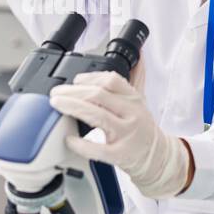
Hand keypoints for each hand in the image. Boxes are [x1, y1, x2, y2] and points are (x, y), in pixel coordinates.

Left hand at [47, 64, 190, 199]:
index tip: (75, 80)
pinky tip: (69, 139)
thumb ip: (136, 79)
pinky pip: (98, 149)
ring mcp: (126, 134)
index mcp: (134, 99)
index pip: (112, 80)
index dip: (90, 78)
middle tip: (56, 93)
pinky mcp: (120, 154)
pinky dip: (81, 144)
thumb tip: (139, 57)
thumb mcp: (140, 102)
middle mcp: (131, 114)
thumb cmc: (142, 129)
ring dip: (72, 107)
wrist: (158, 157)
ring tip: (57, 105)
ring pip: (97, 116)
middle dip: (73, 92)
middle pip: (99, 95)